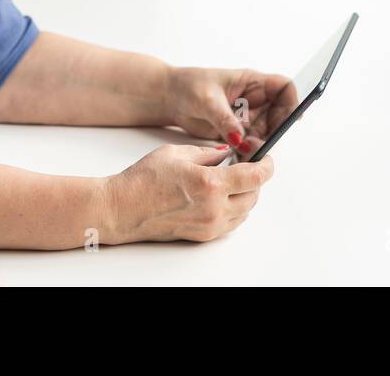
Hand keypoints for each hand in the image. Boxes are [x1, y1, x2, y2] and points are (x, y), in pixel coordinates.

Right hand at [102, 143, 274, 243]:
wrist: (122, 209)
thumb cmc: (143, 180)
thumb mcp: (178, 153)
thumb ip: (208, 153)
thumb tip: (227, 153)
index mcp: (210, 184)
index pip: (255, 177)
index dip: (266, 166)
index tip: (267, 158)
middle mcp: (214, 208)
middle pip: (254, 195)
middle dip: (256, 179)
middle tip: (248, 165)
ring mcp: (209, 225)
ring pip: (245, 211)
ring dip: (246, 195)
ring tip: (233, 180)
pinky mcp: (203, 235)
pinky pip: (231, 223)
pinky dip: (235, 209)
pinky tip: (223, 196)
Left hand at [164, 66, 298, 157]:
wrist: (169, 98)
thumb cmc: (187, 86)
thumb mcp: (207, 100)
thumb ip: (224, 119)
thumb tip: (240, 139)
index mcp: (251, 82)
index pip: (283, 87)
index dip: (292, 101)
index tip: (290, 119)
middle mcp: (253, 99)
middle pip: (279, 115)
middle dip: (275, 130)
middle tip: (260, 143)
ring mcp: (245, 116)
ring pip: (266, 132)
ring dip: (260, 143)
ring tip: (245, 150)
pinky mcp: (235, 131)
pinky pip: (249, 143)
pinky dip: (247, 151)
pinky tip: (239, 155)